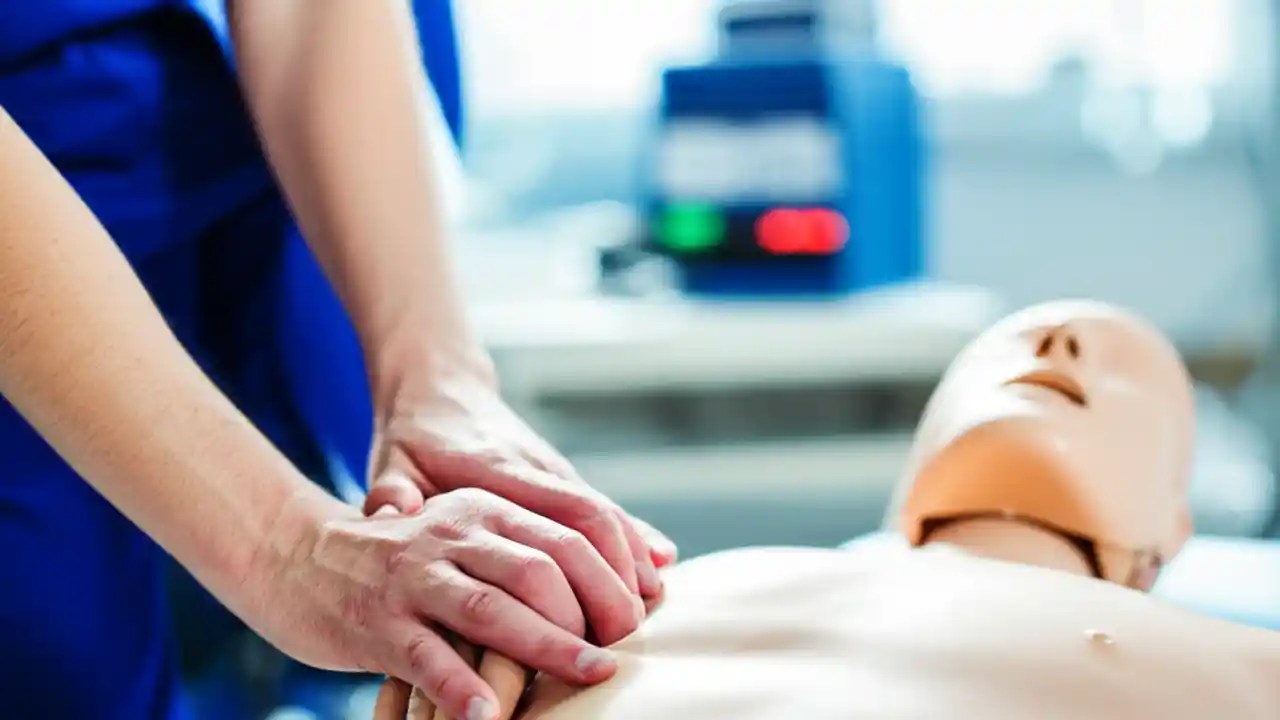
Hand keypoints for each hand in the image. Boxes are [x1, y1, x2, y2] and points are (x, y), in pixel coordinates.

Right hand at [267, 488, 634, 719]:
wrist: (296, 556)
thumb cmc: (397, 560)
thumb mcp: (460, 538)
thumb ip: (516, 556)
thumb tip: (598, 598)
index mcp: (483, 512)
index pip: (564, 535)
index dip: (610, 576)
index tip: (643, 616)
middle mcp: (453, 536)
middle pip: (538, 569)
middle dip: (590, 613)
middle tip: (620, 654)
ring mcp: (414, 579)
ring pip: (489, 608)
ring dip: (545, 645)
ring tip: (588, 676)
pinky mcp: (377, 622)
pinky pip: (426, 656)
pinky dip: (460, 686)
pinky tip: (489, 715)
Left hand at [363, 370, 676, 620]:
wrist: (443, 390)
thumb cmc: (413, 438)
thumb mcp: (391, 461)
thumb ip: (390, 489)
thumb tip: (393, 512)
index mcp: (497, 469)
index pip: (559, 512)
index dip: (589, 561)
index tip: (598, 611)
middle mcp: (538, 468)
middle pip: (597, 519)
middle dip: (619, 574)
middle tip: (630, 631)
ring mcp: (556, 471)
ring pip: (611, 513)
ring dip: (633, 560)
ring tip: (650, 612)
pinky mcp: (564, 478)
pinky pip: (609, 508)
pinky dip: (636, 537)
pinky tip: (660, 566)